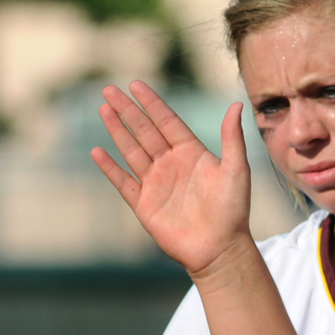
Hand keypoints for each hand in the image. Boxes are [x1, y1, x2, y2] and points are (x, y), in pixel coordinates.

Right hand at [91, 81, 254, 278]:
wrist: (220, 249)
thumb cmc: (233, 211)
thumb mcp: (236, 170)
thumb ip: (232, 138)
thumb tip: (237, 105)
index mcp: (192, 153)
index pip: (167, 121)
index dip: (151, 103)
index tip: (136, 84)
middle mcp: (171, 164)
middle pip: (144, 131)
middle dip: (127, 110)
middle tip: (109, 90)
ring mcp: (156, 184)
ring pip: (131, 150)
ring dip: (117, 130)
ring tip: (103, 110)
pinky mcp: (144, 205)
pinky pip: (123, 182)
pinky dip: (110, 168)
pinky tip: (97, 152)